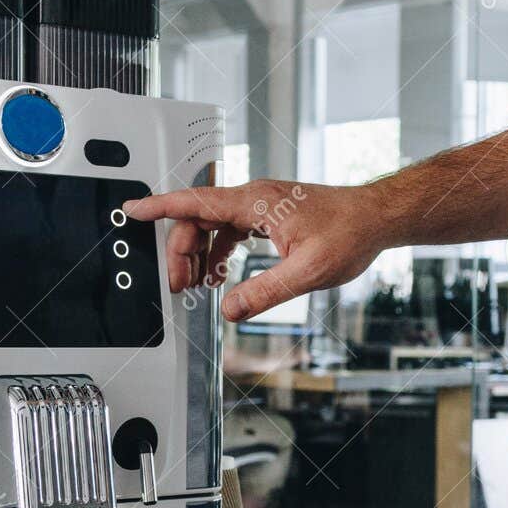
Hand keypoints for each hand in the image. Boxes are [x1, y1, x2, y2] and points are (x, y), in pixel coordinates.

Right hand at [123, 180, 389, 321]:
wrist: (376, 218)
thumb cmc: (350, 233)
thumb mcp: (306, 272)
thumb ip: (264, 292)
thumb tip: (230, 309)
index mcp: (256, 203)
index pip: (195, 201)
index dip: (159, 206)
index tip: (132, 208)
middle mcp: (255, 198)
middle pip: (198, 217)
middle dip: (181, 250)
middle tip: (179, 284)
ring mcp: (262, 204)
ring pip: (213, 223)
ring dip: (200, 252)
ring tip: (198, 284)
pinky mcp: (271, 214)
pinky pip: (231, 228)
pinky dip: (219, 250)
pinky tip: (221, 273)